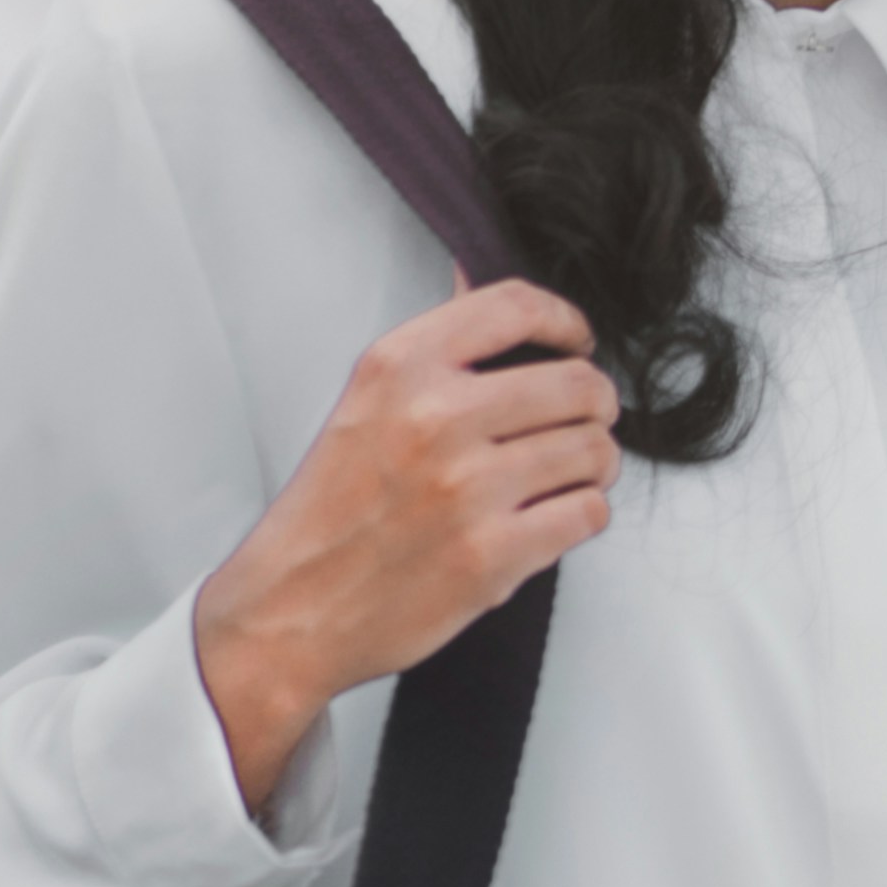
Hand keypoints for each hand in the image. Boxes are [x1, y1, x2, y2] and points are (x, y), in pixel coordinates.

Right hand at [193, 279, 616, 814]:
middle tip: (586, 420)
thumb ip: (431, 349)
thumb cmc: (331, 511)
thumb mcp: (365, 403)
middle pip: (577, 383)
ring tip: (571, 473)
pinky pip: (589, 512)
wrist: (290, 608)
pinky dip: (585, 513)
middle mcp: (435, 418)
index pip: (515, 305)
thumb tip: (468, 278)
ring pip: (594, 449)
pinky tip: (557, 516)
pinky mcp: (491, 557)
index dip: (566, 321)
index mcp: (398, 368)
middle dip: (597, 404)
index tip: (577, 343)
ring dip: (597, 462)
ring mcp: (467, 490)